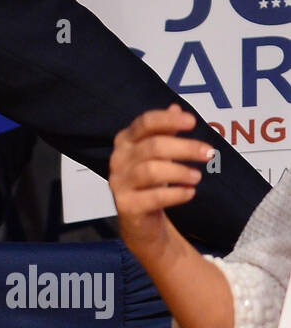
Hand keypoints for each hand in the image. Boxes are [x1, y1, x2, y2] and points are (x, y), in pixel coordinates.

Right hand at [109, 105, 214, 260]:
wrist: (139, 219)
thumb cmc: (150, 181)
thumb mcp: (158, 154)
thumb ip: (165, 131)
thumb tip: (176, 107)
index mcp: (125, 141)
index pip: (145, 123)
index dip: (168, 120)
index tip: (193, 122)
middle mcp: (119, 159)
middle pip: (153, 146)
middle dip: (184, 148)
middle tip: (209, 153)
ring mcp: (119, 182)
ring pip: (151, 171)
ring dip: (179, 172)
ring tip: (197, 176)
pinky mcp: (126, 205)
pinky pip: (153, 197)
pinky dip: (175, 194)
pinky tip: (189, 193)